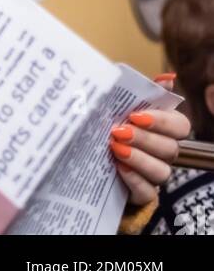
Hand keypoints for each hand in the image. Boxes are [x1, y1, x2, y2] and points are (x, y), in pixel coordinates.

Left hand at [108, 74, 191, 205]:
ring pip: (161, 171)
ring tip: (116, 147)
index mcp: (165, 128)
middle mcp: (165, 152)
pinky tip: (118, 167)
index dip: (162, 121)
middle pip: (169, 148)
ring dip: (139, 158)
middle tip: (120, 130)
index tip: (136, 115)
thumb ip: (145, 90)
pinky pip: (146, 191)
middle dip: (145, 139)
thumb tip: (168, 77)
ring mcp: (155, 174)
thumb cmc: (114, 120)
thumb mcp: (125, 103)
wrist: (90, 151)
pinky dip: (133, 179)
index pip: (180, 126)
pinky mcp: (142, 193)